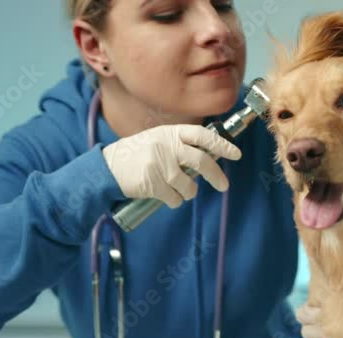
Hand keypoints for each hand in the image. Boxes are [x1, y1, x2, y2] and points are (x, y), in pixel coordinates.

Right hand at [102, 124, 241, 208]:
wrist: (106, 168)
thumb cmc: (136, 155)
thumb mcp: (157, 140)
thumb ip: (180, 145)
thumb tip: (210, 158)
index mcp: (170, 133)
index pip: (201, 135)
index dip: (221, 145)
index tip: (236, 154)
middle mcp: (166, 146)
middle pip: (202, 162)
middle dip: (216, 176)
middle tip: (224, 185)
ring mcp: (159, 164)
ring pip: (189, 186)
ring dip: (187, 192)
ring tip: (176, 189)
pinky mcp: (152, 183)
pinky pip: (175, 198)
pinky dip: (174, 201)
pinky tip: (163, 195)